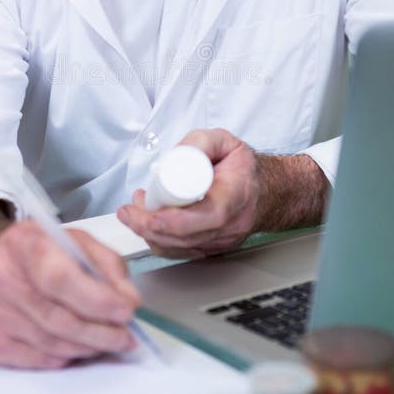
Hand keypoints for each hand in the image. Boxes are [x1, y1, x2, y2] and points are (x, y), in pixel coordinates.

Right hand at [0, 204, 140, 368]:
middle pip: (58, 319)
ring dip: (87, 347)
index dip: (97, 300)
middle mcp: (0, 277)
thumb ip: (108, 266)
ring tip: (108, 341)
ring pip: (52, 345)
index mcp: (24, 243)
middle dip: (101, 332)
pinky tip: (78, 346)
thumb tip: (129, 301)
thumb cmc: (36, 252)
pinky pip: (39, 360)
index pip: (61, 278)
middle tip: (125, 336)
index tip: (125, 312)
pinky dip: (66, 357)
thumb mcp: (74, 241)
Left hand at [117, 129, 327, 257]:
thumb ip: (199, 143)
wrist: (265, 190)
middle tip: (128, 211)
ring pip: (178, 248)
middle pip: (185, 237)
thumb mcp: (223, 141)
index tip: (150, 211)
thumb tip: (175, 156)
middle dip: (149, 226)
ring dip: (149, 233)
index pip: (206, 216)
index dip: (175, 219)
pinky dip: (159, 240)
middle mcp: (230, 226)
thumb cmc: (241, 166)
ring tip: (135, 211)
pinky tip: (148, 222)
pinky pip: (180, 252)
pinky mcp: (211, 249)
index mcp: (235, 195)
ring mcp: (221, 241)